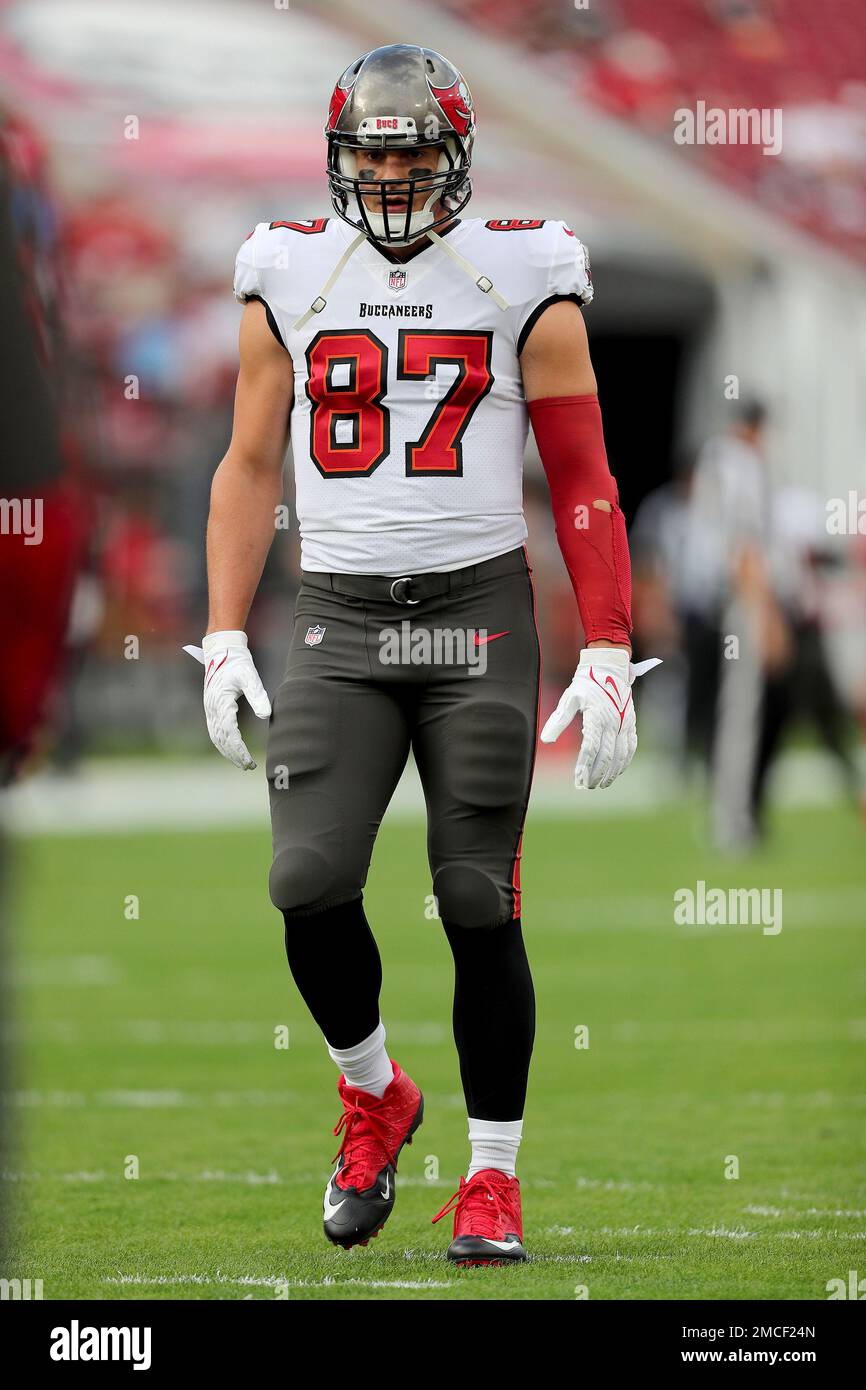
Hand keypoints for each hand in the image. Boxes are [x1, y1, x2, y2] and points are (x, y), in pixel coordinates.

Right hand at [183, 630, 270, 769]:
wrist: (222, 650)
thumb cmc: (237, 662)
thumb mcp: (250, 676)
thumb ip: (258, 695)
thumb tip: (266, 715)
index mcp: (221, 702)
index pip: (230, 733)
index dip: (239, 749)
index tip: (249, 761)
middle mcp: (212, 708)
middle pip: (221, 739)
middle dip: (234, 755)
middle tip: (248, 767)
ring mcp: (209, 708)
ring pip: (216, 737)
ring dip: (227, 751)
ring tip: (241, 763)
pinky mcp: (211, 707)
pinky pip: (214, 730)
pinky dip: (222, 743)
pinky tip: (231, 749)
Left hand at [540, 648, 660, 789]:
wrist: (609, 667)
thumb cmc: (586, 683)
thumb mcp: (569, 698)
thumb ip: (559, 720)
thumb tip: (545, 739)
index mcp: (596, 716)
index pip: (591, 748)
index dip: (584, 766)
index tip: (577, 780)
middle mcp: (613, 722)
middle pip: (606, 756)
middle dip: (597, 774)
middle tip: (587, 786)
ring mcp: (624, 724)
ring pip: (621, 754)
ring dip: (612, 772)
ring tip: (602, 784)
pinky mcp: (630, 723)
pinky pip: (631, 746)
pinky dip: (625, 761)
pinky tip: (618, 771)